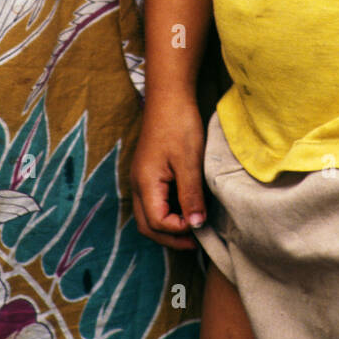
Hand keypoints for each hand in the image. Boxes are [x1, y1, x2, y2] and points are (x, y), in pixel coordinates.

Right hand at [130, 98, 206, 249]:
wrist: (169, 96)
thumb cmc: (179, 124)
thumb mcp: (189, 162)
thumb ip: (191, 196)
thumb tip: (195, 225)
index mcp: (145, 183)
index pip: (157, 223)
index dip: (179, 230)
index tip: (200, 226)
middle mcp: (138, 184)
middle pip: (148, 225)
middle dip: (170, 238)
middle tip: (195, 242)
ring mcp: (142, 177)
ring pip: (148, 214)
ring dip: (168, 226)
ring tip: (192, 228)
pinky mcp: (148, 171)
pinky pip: (153, 201)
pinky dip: (167, 212)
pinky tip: (186, 208)